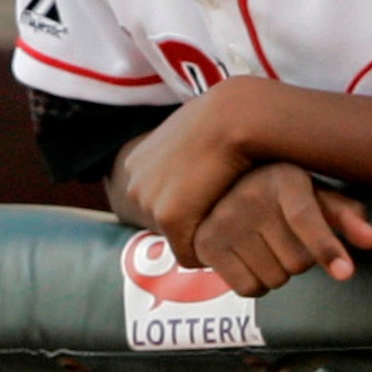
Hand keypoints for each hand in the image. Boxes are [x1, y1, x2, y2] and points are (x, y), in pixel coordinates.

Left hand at [113, 76, 278, 269]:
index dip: (194, 209)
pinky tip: (233, 229)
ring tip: (232, 219)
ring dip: (204, 237)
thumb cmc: (229, 122)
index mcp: (138, 163)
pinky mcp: (169, 216)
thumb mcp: (198, 139)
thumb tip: (204, 173)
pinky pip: (191, 256)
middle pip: (166, 228)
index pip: (162, 206)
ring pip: (178, 242)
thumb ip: (190, 161)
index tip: (217, 197)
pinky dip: (213, 252)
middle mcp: (134, 182)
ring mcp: (148, 200)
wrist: (237, 115)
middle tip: (226, 213)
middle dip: (195, 226)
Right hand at [190, 163, 371, 297]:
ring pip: (275, 278)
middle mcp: (249, 197)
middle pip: (297, 262)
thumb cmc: (282, 194)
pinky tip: (250, 258)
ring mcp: (223, 221)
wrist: (220, 188)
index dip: (326, 247)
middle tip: (287, 238)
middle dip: (301, 259)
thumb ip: (346, 216)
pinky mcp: (205, 244)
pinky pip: (249, 289)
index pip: (305, 218)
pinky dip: (256, 283)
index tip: (345, 273)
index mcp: (284, 180)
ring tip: (266, 245)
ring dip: (279, 272)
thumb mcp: (316, 196)